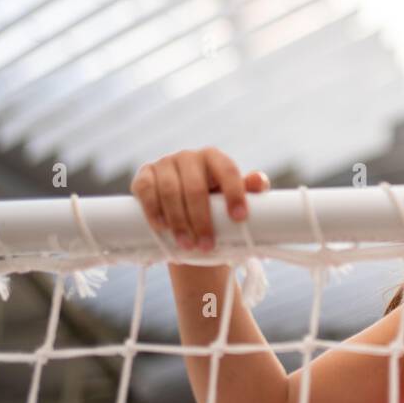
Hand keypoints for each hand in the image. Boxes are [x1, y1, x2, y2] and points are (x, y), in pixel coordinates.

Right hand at [130, 147, 269, 251]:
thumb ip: (249, 190)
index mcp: (214, 158)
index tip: (239, 218)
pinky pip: (146, 191)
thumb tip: (259, 181)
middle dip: (202, 220)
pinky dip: (153, 211)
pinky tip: (162, 227)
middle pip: (195, 187)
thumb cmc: (213, 202)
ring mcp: (164, 164)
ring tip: (187, 245)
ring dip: (178, 221)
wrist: (181, 210)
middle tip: (208, 245)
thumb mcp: (232, 197)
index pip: (227, 171)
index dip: (234, 193)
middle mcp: (189, 157)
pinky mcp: (144, 176)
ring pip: (170, 192)